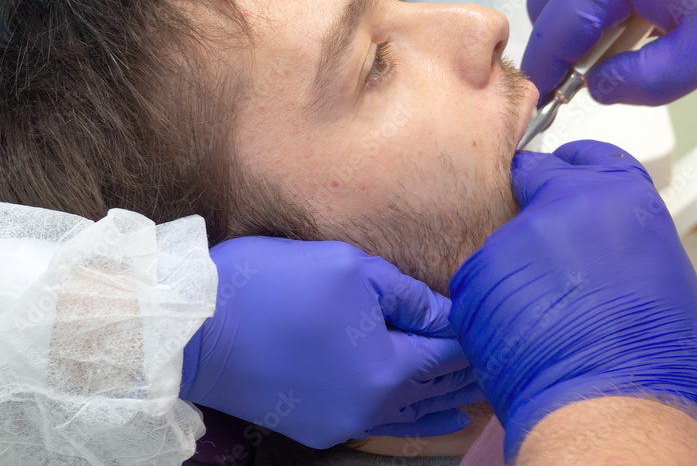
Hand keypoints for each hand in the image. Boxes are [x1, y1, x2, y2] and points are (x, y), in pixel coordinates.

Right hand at [180, 237, 481, 448]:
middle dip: (467, 377)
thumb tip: (449, 313)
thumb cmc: (273, 286)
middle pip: (433, 392)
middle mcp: (368, 408)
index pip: (447, 356)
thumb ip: (407, 296)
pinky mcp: (313, 426)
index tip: (501, 327)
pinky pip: (376, 427)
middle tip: (502, 365)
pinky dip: (406, 421)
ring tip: (474, 402)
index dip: (475, 340)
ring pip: (407, 417)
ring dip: (442, 405)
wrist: (194, 330)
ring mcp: (339, 423)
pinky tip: (419, 419)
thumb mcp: (350, 270)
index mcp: (384, 370)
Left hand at [450, 140, 696, 460]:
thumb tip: (603, 240)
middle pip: (531, 177)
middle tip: (544, 249)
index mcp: (622, 195)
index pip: (585, 156)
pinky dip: (493, 302)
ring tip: (542, 315)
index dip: (572, 167)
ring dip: (514, 265)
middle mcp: (564, 201)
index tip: (564, 176)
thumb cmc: (655, 357)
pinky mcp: (477, 274)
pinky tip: (521, 332)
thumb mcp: (660, 271)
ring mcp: (514, 236)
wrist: (612, 407)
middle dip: (532, 202)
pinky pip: (482, 281)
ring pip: (505, 240)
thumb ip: (623, 235)